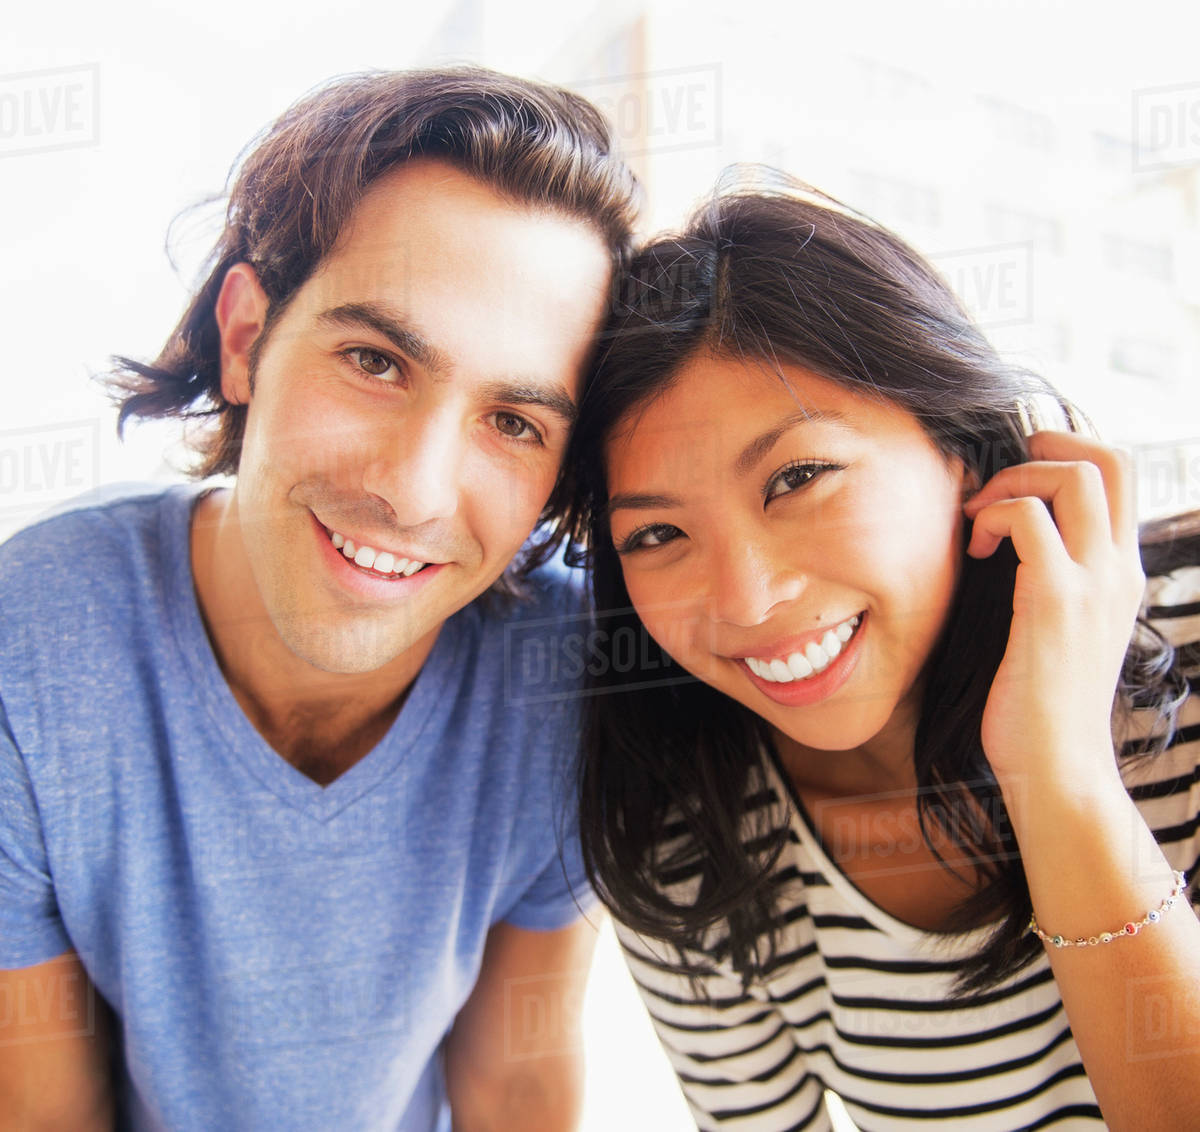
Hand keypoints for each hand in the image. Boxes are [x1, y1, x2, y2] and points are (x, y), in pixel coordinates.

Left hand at [961, 431, 1144, 797]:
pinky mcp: (1054, 599)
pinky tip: (975, 551)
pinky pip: (1027, 515)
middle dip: (1047, 444)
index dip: (1071, 451)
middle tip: (998, 480)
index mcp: (1123, 574)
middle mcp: (1118, 569)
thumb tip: (1015, 550)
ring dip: (1014, 478)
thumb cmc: (1044, 706)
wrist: (1059, 768)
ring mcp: (1093, 582)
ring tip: (980, 519)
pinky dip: (993, 515)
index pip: (1122, 476)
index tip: (1020, 474)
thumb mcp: (1063, 634)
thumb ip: (1054, 585)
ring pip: (1073, 475)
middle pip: (1109, 458)